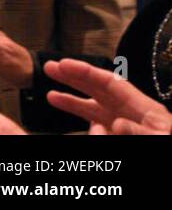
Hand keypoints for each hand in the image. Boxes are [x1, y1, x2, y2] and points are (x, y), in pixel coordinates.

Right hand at [43, 58, 171, 134]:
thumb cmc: (169, 144)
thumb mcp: (159, 138)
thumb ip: (137, 130)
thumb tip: (114, 122)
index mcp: (146, 112)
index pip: (110, 83)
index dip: (85, 71)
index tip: (64, 65)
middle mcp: (135, 118)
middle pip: (100, 92)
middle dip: (74, 80)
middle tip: (51, 70)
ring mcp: (128, 131)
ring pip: (97, 111)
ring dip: (74, 103)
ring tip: (52, 96)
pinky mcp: (124, 142)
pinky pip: (103, 130)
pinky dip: (88, 125)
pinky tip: (83, 124)